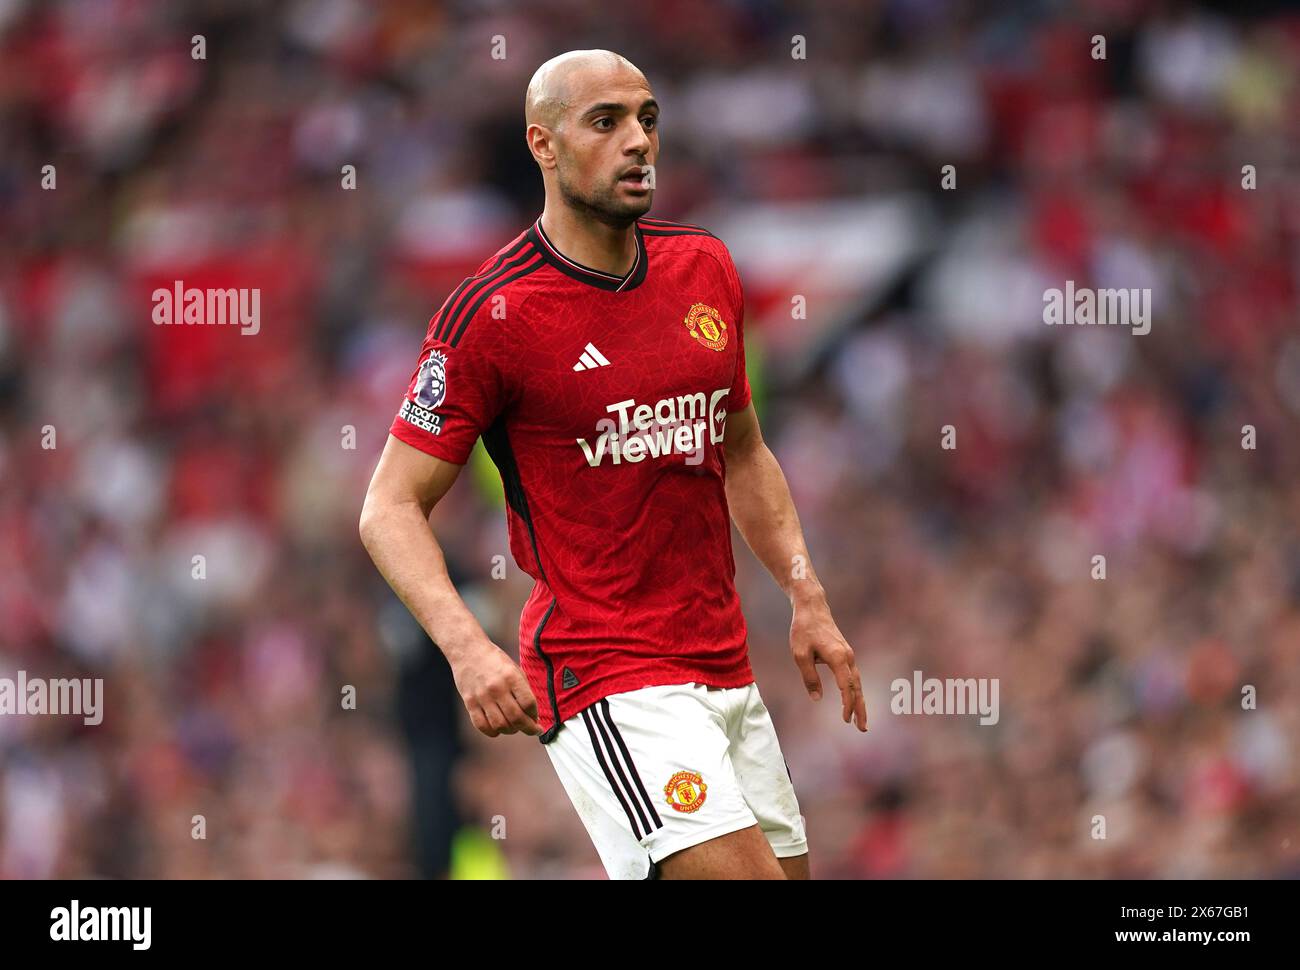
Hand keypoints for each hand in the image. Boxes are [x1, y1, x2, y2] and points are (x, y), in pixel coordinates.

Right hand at [449, 639, 542, 736]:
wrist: (468, 651)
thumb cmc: (495, 660)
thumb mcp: (514, 668)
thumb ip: (523, 689)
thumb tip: (532, 712)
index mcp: (511, 677)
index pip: (528, 703)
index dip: (535, 715)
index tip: (537, 718)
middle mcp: (497, 688)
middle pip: (516, 718)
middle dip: (528, 728)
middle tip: (533, 730)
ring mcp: (482, 697)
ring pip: (500, 725)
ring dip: (511, 731)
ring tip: (515, 728)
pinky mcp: (470, 703)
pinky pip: (482, 725)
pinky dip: (492, 732)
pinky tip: (498, 729)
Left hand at [790, 596, 865, 731]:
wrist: (812, 607)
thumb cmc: (803, 630)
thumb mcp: (800, 655)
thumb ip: (809, 677)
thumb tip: (818, 699)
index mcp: (838, 657)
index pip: (846, 686)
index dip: (847, 704)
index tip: (845, 720)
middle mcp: (848, 657)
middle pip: (857, 688)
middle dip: (860, 709)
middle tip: (862, 728)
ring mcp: (849, 655)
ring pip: (857, 683)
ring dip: (860, 701)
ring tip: (860, 720)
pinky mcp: (845, 654)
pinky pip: (853, 677)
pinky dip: (855, 691)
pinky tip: (853, 700)